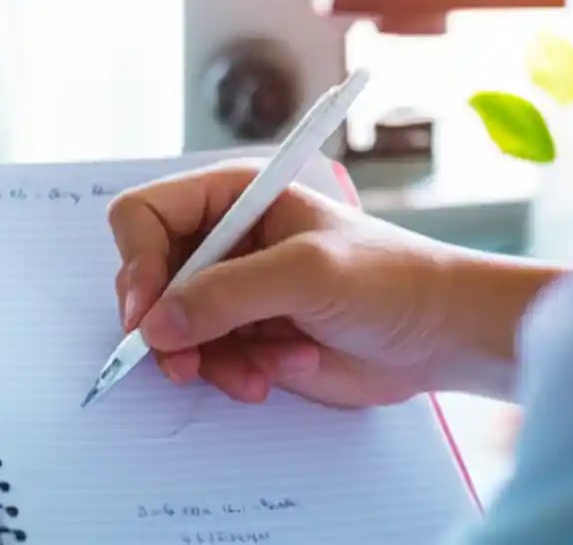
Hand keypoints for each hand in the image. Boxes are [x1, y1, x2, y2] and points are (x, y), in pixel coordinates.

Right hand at [106, 160, 466, 407]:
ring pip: (170, 330)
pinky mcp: (242, 335)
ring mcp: (230, 290)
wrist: (436, 335)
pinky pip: (201, 361)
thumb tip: (155, 326)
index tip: (148, 313)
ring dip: (209, 359)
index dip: (136, 263)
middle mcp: (223, 239)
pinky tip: (277, 372)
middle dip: (170, 326)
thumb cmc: (388, 279)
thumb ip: (227, 295)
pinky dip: (230, 375)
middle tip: (188, 362)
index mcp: (233, 196)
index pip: (143, 216)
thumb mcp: (307, 275)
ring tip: (261, 370)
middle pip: (147, 279)